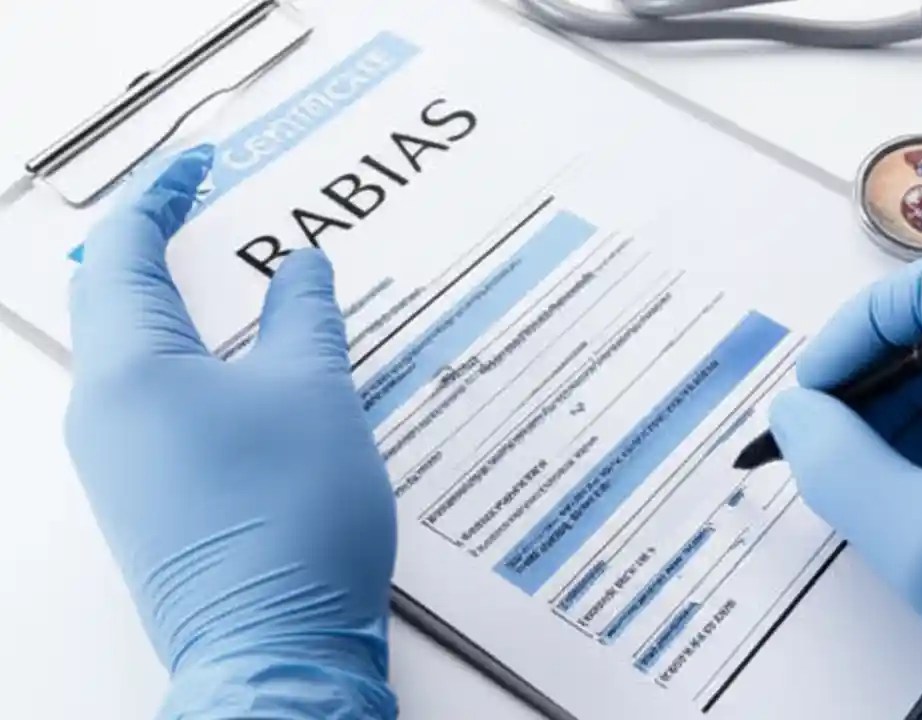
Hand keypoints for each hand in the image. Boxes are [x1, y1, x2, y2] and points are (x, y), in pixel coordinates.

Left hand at [64, 148, 397, 717]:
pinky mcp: (152, 496)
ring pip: (145, 355)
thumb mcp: (315, 393)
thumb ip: (307, 316)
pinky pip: (164, 404)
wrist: (278, 649)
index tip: (202, 163)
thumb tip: (303, 268)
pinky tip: (261, 369)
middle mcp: (107, 413)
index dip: (164, 194)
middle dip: (170, 246)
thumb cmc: (289, 521)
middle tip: (226, 214)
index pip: (126, 251)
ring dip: (195, 310)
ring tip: (258, 285)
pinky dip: (204, 365)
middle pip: (122, 299)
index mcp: (131, 372)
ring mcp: (122, 461)